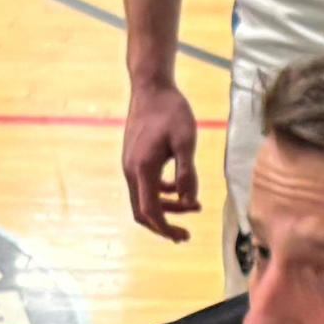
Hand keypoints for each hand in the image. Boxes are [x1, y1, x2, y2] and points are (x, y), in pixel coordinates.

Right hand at [123, 75, 201, 242]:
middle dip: (163, 225)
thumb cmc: (171, 110)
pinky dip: (161, 193)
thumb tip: (190, 202)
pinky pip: (144, 186)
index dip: (166, 228)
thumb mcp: (186, 141)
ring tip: (193, 206)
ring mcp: (130, 164)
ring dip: (165, 208)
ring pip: (143, 199)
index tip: (185, 236)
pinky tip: (179, 188)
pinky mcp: (134, 158)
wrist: (151, 87)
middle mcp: (131, 170)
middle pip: (142, 211)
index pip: (150, 211)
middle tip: (186, 234)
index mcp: (143, 169)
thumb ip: (187, 173)